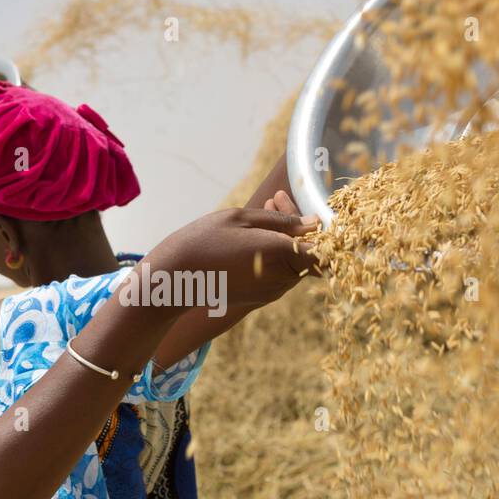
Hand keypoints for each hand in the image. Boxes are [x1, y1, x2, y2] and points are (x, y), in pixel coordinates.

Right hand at [152, 193, 318, 311]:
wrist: (173, 278)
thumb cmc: (204, 240)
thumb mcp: (242, 219)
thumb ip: (283, 221)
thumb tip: (315, 224)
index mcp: (280, 255)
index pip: (325, 250)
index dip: (324, 230)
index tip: (307, 210)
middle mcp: (281, 280)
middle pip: (309, 253)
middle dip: (299, 225)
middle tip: (275, 200)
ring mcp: (272, 292)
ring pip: (295, 263)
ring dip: (287, 238)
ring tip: (263, 211)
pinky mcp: (261, 298)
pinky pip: (280, 273)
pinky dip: (276, 254)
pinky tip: (255, 236)